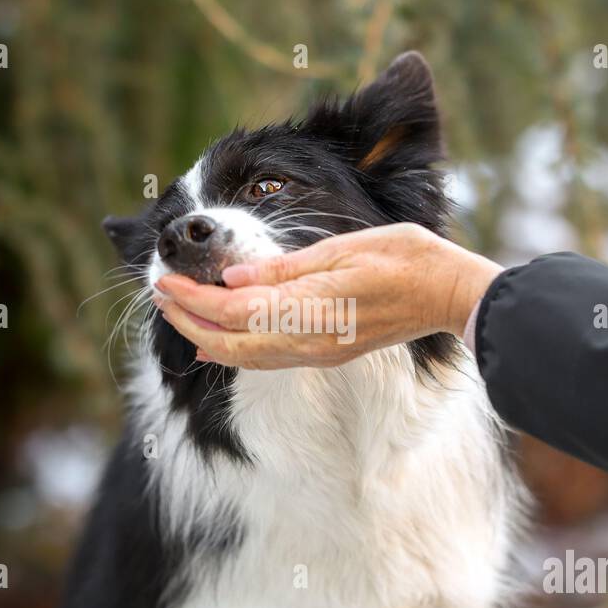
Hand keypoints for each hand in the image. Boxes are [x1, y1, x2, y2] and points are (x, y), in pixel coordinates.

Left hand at [152, 223, 502, 369]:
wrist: (449, 293)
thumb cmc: (406, 259)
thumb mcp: (343, 247)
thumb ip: (285, 267)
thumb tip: (233, 275)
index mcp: (312, 308)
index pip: (234, 310)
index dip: (192, 299)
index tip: (162, 282)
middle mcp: (310, 340)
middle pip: (231, 341)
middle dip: (188, 320)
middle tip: (158, 295)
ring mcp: (318, 352)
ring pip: (247, 356)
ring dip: (207, 336)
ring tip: (178, 313)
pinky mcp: (326, 353)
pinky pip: (268, 359)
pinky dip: (235, 350)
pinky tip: (216, 342)